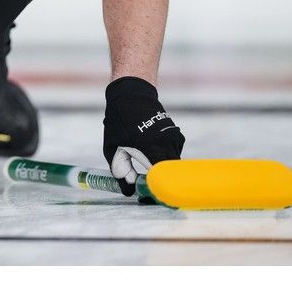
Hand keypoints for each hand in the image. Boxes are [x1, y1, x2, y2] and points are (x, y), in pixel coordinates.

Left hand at [103, 76, 184, 196]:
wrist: (132, 95)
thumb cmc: (120, 123)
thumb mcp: (114, 149)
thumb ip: (122, 172)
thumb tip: (130, 191)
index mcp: (152, 150)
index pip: (161, 180)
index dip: (156, 191)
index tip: (149, 196)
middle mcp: (168, 144)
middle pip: (170, 173)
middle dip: (160, 181)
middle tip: (146, 185)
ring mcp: (175, 138)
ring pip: (172, 163)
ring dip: (161, 167)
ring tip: (143, 161)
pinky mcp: (176, 135)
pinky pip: (172, 152)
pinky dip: (163, 156)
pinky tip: (149, 147)